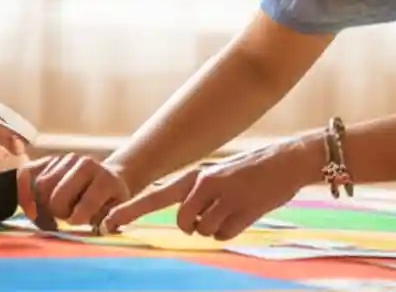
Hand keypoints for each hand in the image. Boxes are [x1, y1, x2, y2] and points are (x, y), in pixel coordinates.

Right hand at [19, 154, 132, 229]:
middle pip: (56, 196)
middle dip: (57, 213)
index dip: (77, 219)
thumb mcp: (118, 214)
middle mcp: (86, 164)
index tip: (76, 223)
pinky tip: (31, 206)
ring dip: (41, 204)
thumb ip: (111, 222)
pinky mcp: (50, 159)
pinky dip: (24, 193)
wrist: (106, 178)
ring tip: (52, 211)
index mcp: (106, 179)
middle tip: (63, 217)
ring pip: (40, 186)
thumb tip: (103, 227)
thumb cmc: (109, 202)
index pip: (85, 204)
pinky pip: (27, 174)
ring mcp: (66, 159)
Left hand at [101, 138, 319, 240]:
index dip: (130, 212)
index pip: (154, 197)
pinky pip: (225, 234)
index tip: (107, 224)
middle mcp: (203, 184)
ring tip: (235, 205)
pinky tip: (246, 210)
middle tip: (214, 211)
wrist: (287, 161)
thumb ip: (197, 195)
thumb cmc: (250, 171)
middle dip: (195, 225)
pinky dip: (234, 229)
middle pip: (183, 223)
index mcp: (194, 176)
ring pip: (206, 231)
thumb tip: (187, 222)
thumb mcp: (217, 176)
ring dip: (219, 225)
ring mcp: (223, 198)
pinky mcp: (241, 210)